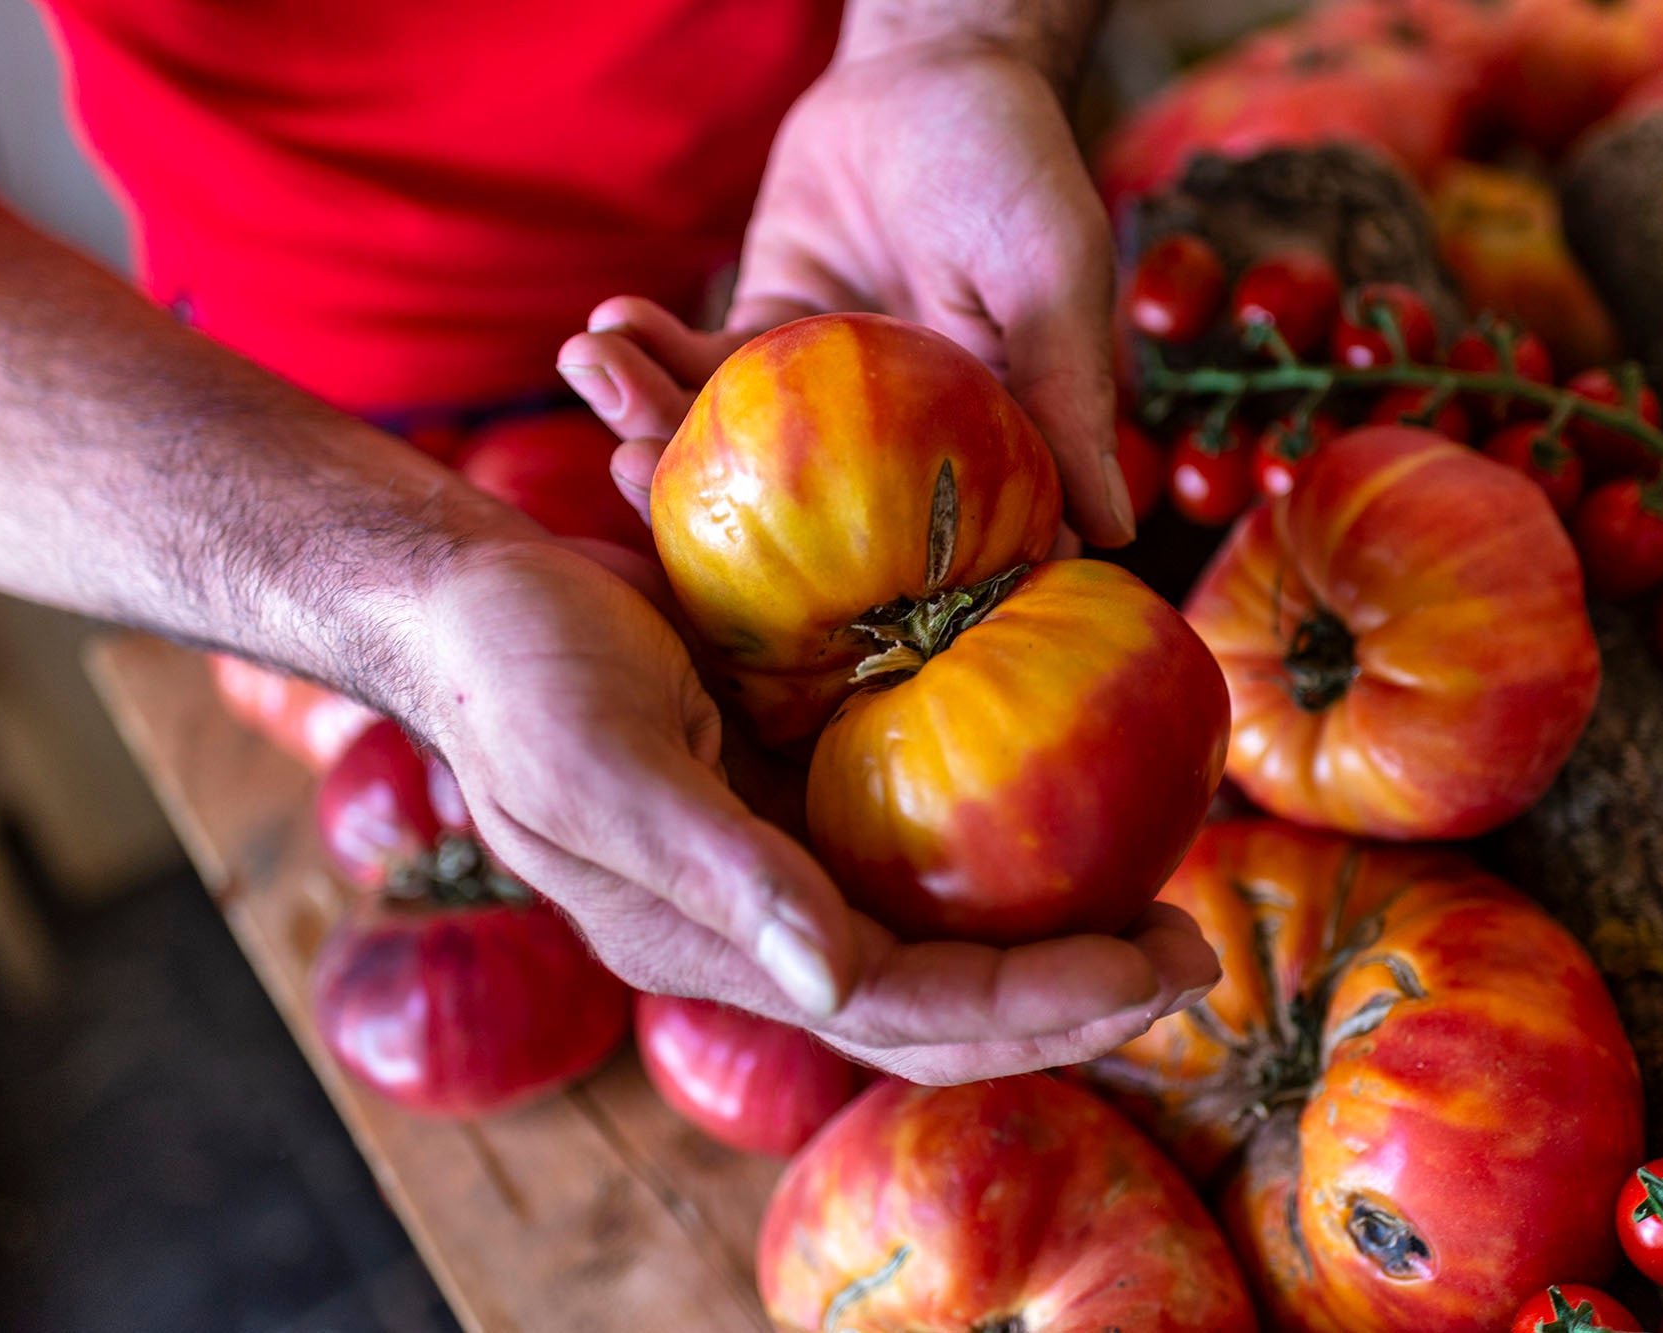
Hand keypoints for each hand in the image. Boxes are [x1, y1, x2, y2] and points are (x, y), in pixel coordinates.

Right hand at [413, 538, 1216, 1083]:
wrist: (469, 598)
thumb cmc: (519, 673)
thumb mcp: (602, 768)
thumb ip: (718, 874)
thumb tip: (835, 985)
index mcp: (721, 942)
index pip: (904, 1010)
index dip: (1034, 1008)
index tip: (1155, 973)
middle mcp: (769, 920)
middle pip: (943, 997)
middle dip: (1073, 994)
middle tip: (1193, 955)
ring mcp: (787, 857)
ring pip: (944, 928)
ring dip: (1055, 926)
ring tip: (1164, 900)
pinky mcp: (799, 787)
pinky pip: (922, 835)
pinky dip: (1005, 835)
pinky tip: (1074, 797)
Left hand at [558, 32, 1132, 545]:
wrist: (931, 69)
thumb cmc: (1013, 167)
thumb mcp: (1052, 277)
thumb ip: (1070, 398)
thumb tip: (1115, 535)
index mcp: (972, 453)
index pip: (913, 554)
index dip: (837, 588)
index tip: (762, 582)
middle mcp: (891, 446)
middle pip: (792, 519)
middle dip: (701, 505)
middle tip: (628, 471)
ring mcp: (819, 400)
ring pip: (730, 452)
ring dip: (644, 422)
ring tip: (593, 371)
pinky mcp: (763, 341)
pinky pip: (694, 371)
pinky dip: (641, 353)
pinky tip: (606, 324)